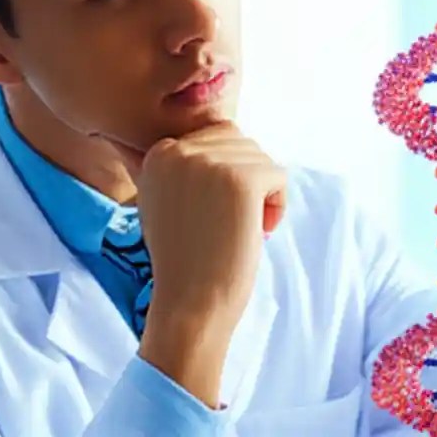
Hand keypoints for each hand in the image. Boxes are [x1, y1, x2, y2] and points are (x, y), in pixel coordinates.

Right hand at [112, 122, 285, 406]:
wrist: (190, 304)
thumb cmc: (187, 259)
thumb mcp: (166, 201)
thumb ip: (183, 167)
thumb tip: (224, 131)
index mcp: (158, 153)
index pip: (215, 137)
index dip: (224, 179)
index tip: (209, 217)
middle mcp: (178, 150)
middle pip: (240, 143)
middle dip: (245, 180)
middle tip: (229, 225)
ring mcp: (209, 162)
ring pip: (260, 159)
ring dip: (262, 194)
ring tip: (241, 230)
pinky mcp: (240, 179)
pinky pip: (278, 175)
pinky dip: (277, 206)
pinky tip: (257, 232)